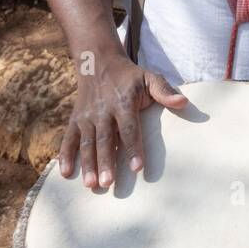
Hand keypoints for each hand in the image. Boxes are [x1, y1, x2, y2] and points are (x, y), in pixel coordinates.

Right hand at [59, 53, 187, 190]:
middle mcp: (103, 111)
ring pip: (87, 142)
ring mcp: (87, 116)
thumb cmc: (130, 76)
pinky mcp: (75, 120)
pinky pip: (69, 139)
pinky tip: (65, 174)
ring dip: (88, 164)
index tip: (137, 168)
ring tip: (91, 185)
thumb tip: (183, 102)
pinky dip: (65, 156)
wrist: (98, 62)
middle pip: (105, 139)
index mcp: (123, 102)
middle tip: (108, 183)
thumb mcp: (149, 77)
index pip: (129, 128)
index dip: (132, 147)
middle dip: (106, 161)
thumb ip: (164, 91)